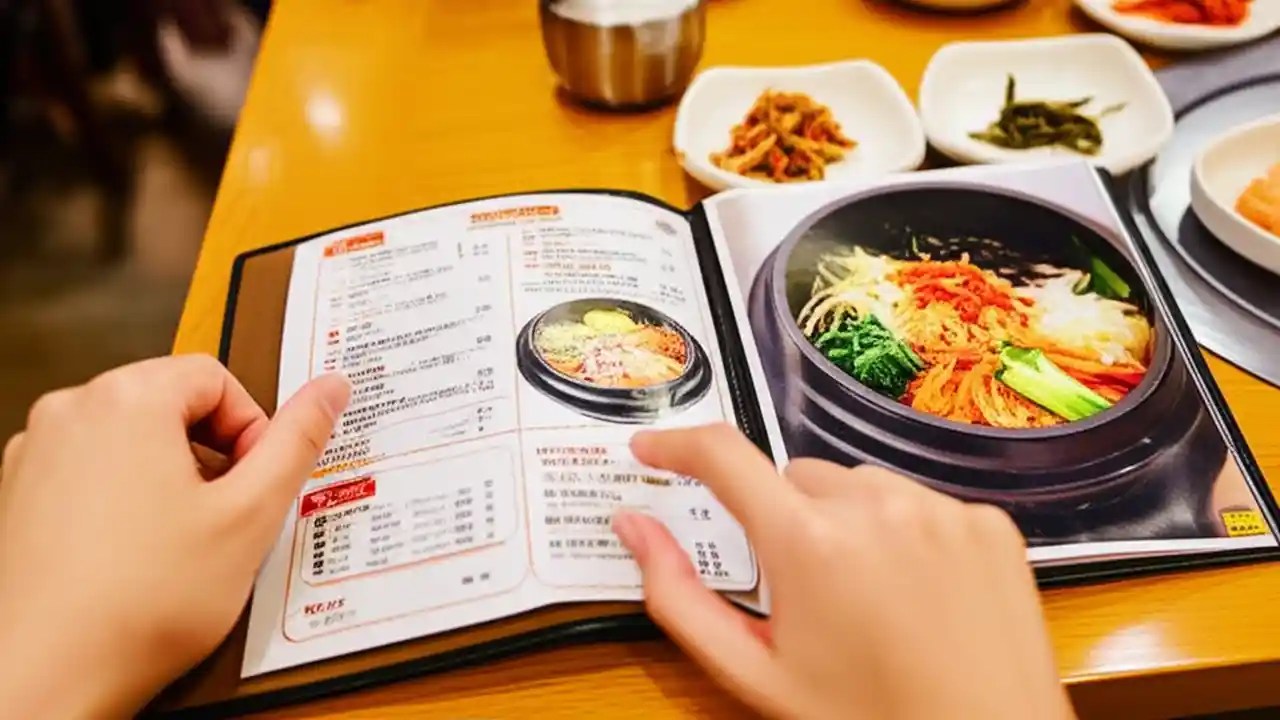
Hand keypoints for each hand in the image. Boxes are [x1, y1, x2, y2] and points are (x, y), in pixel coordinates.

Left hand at [0, 355, 348, 717]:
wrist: (47, 677)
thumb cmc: (141, 604)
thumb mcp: (249, 516)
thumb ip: (296, 442)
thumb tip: (330, 390)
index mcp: (127, 400)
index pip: (214, 377)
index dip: (251, 428)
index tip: (254, 483)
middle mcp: (71, 413)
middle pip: (169, 402)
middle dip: (209, 452)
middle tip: (225, 516)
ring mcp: (35, 454)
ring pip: (130, 438)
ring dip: (167, 476)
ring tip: (179, 543)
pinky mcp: (18, 495)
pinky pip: (89, 472)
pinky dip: (122, 499)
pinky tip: (136, 556)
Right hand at [613, 424, 1073, 719]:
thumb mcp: (756, 672)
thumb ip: (678, 595)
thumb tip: (635, 529)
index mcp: (810, 544)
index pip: (724, 457)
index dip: (678, 444)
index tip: (656, 447)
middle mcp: (878, 508)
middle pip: (797, 477)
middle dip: (786, 519)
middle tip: (803, 589)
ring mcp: (941, 510)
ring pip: (861, 486)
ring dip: (849, 523)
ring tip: (868, 597)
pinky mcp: (988, 522)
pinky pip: (923, 502)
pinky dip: (908, 534)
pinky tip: (917, 593)